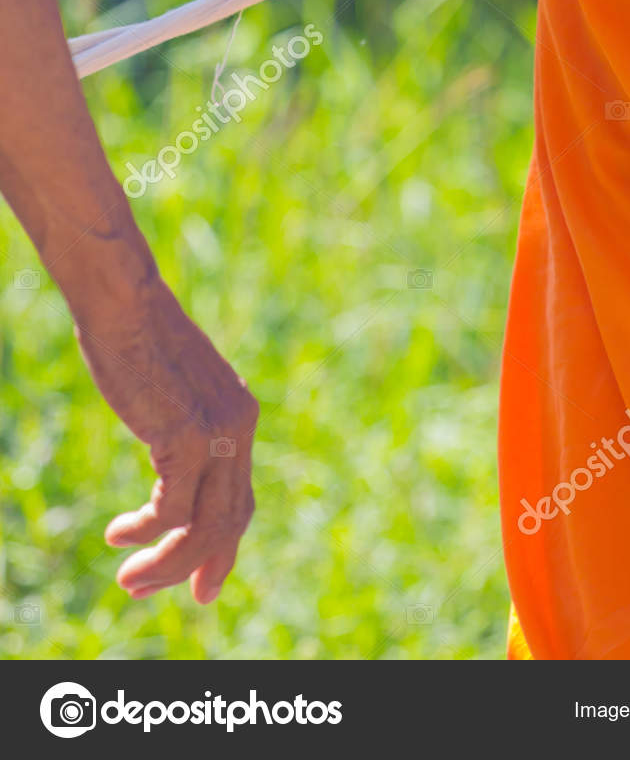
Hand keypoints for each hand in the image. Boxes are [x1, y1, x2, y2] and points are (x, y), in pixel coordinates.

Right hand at [73, 275, 257, 603]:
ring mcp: (217, 433)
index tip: (199, 579)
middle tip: (169, 594)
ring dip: (165, 564)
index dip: (221, 542)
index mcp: (239, 415)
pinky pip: (171, 511)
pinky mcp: (187, 437)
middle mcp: (239, 426)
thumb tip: (176, 461)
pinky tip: (119, 536)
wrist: (127, 305)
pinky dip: (145, 533)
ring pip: (203, 527)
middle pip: (230, 520)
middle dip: (199, 565)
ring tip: (129, 583)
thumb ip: (185, 427)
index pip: (239, 496)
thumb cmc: (140, 341)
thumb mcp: (175, 392)